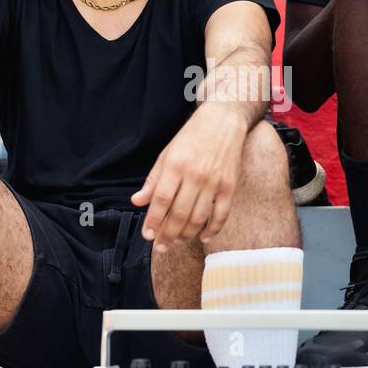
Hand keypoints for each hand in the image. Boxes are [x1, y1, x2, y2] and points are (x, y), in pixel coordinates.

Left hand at [131, 104, 246, 246]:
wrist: (223, 120)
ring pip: (199, 217)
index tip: (147, 235)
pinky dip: (213, 229)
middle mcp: (195, 175)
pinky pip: (221, 214)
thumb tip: (138, 201)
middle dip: (168, 234)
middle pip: (179, 213)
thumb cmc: (192, 137)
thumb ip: (153, 180)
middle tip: (160, 246)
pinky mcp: (230, 186)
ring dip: (187, 234)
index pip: (161, 200)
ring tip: (177, 241)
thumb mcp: (167, 154)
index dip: (153, 221)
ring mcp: (214, 182)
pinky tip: (203, 237)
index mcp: (175, 165)